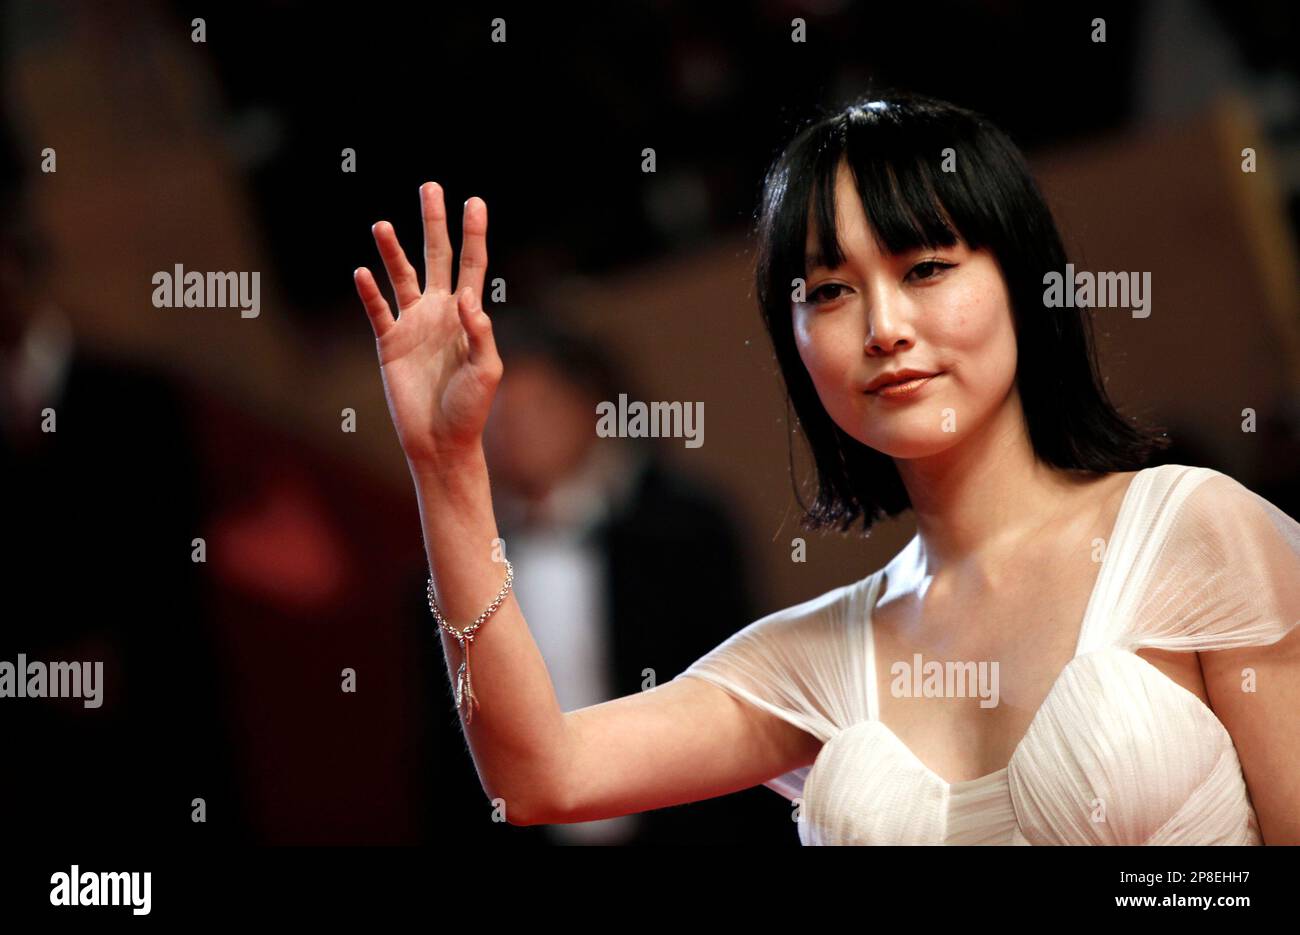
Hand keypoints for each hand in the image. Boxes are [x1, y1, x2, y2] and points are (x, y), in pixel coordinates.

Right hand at [354, 183, 501, 469]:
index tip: (475, 202)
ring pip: (402, 276)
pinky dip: (369, 292)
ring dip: (393, 251)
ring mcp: (413, 325)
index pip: (471, 265)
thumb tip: (465, 295)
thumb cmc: (470, 408)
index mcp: (467, 315)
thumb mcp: (487, 370)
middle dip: (434, 222)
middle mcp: (439, 312)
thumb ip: (480, 332)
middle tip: (431, 186)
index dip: (474, 234)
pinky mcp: (389, 343)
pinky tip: (362, 272)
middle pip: (437, 256)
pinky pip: (377, 311)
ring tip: (382, 225)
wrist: (440, 440)